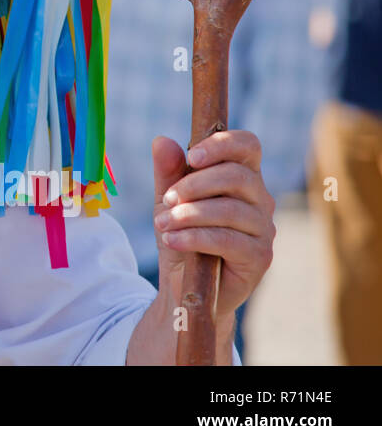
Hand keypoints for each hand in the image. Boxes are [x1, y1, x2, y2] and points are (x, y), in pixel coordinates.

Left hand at [151, 131, 275, 319]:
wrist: (184, 285)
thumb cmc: (182, 235)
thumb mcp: (168, 201)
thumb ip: (167, 172)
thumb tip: (161, 140)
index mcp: (242, 177)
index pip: (248, 145)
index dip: (223, 144)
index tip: (192, 155)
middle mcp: (260, 200)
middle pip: (237, 176)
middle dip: (195, 184)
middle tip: (167, 199)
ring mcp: (264, 229)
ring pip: (230, 209)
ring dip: (189, 214)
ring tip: (161, 224)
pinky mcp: (260, 257)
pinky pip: (227, 240)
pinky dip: (193, 237)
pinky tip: (170, 240)